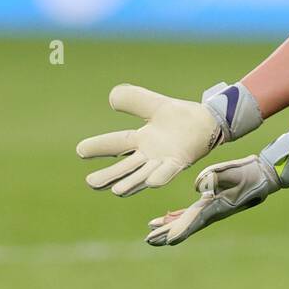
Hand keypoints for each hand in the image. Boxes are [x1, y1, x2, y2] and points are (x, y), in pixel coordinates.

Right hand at [77, 84, 224, 195]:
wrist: (208, 121)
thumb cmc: (181, 117)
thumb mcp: (154, 105)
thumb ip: (134, 100)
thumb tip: (112, 97)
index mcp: (142, 141)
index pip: (117, 143)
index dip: (99, 146)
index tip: (79, 150)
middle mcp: (150, 155)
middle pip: (126, 167)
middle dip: (110, 175)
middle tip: (90, 183)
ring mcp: (165, 161)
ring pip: (143, 174)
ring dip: (131, 182)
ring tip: (116, 190)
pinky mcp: (180, 162)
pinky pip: (169, 171)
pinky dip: (160, 177)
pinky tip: (151, 182)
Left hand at [145, 154, 279, 245]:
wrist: (263, 175)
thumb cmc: (248, 172)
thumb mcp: (232, 171)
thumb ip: (214, 177)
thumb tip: (197, 187)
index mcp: (214, 206)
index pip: (192, 221)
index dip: (176, 230)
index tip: (164, 240)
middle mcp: (211, 211)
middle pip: (184, 226)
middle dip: (166, 234)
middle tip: (148, 240)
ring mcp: (211, 209)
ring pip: (185, 222)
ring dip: (168, 227)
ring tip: (152, 233)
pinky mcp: (212, 203)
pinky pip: (190, 214)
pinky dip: (176, 218)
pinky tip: (165, 218)